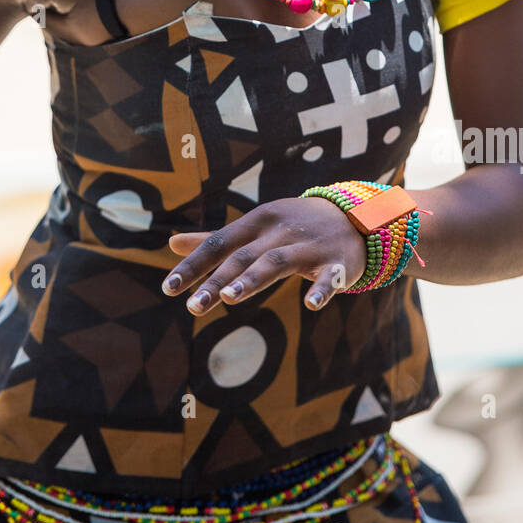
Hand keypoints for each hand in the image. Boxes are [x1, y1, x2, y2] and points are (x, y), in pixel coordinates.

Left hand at [162, 196, 367, 313]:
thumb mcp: (254, 227)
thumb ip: (214, 240)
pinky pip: (328, 277)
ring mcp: (308, 246)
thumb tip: (171, 243)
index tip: (168, 288)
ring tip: (230, 298)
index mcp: (257, 222)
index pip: (219, 243)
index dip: (194, 265)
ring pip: (277, 262)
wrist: (353, 216)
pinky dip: (321, 289)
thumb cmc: (292, 226)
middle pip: (243, 256)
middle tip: (192, 306)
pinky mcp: (337, 262)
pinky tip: (311, 305)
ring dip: (254, 279)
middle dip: (217, 280)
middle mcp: (279, 232)